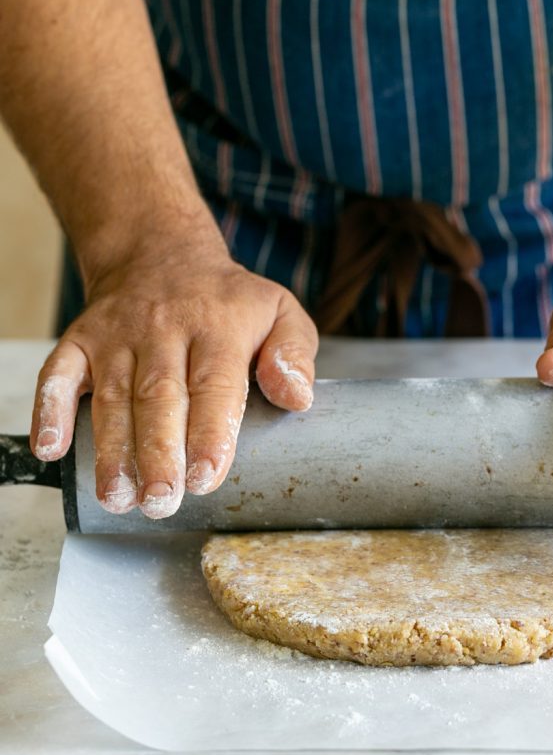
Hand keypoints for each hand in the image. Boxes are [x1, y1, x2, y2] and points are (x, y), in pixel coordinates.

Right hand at [29, 244, 317, 518]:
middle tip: (162, 501)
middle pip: (159, 396)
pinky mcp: (81, 339)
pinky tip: (52, 449)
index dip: (210, 432)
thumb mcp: (279, 311)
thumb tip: (298, 398)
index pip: (214, 384)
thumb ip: (294, 353)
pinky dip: (51, 411)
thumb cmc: (228, 301)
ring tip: (118, 497)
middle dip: (159, 453)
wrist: (161, 253)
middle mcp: (165, 329)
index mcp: (218, 326)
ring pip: (113, 397)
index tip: (206, 476)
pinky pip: (59, 375)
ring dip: (111, 450)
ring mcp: (118, 335)